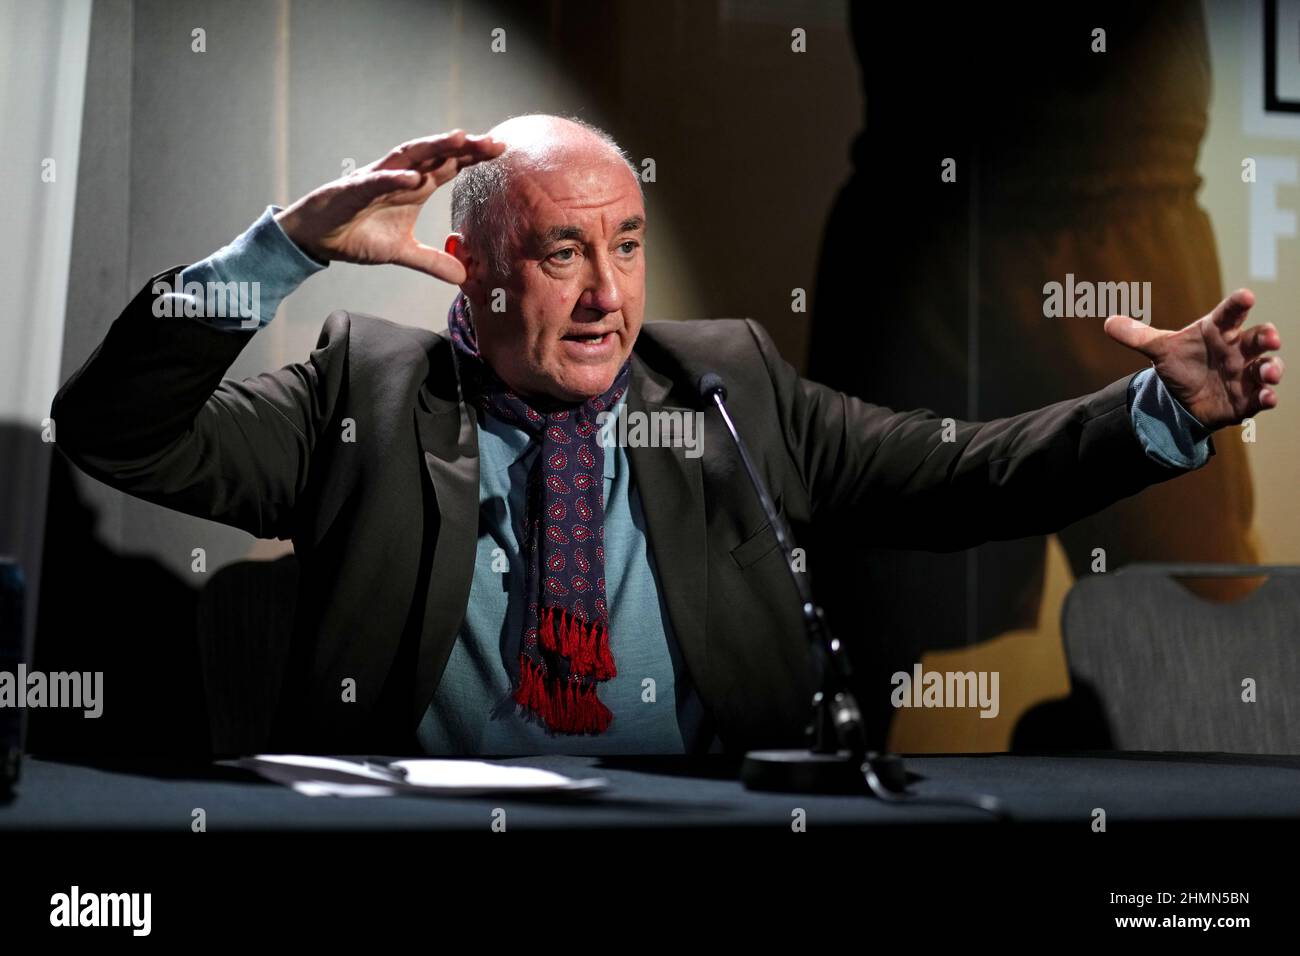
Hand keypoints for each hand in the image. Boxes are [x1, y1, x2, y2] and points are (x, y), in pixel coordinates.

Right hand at [274, 130, 504, 283]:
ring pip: (409, 156)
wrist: (317, 238)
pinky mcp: (353, 189)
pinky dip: (394, 178)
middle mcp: (399, 176)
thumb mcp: (402, 253)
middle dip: (463, 146)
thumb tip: (462, 277)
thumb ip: (431, 262)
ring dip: (433, 147)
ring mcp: (376, 179)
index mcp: (413, 186)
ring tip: (459, 139)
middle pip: (436, 154)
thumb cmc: (357, 234)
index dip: (473, 158)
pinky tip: (413, 176)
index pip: (449, 166)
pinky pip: (375, 181)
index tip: (501, 151)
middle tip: (492, 141)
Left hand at [1104, 289, 1283, 430]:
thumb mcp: (1159, 350)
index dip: (1238, 304)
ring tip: (1269, 373)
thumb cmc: (1181, 363)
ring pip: (1266, 367)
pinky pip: (1261, 397)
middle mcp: (1237, 350)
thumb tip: (1108, 322)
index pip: (1230, 313)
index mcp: (1217, 331)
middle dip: (1267, 336)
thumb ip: (1137, 336)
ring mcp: (1245, 374)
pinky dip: (1267, 397)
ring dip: (1272, 369)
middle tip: (1269, 338)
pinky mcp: (1247, 399)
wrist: (1182, 397)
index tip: (1246, 296)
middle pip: (1257, 338)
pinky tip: (1267, 398)